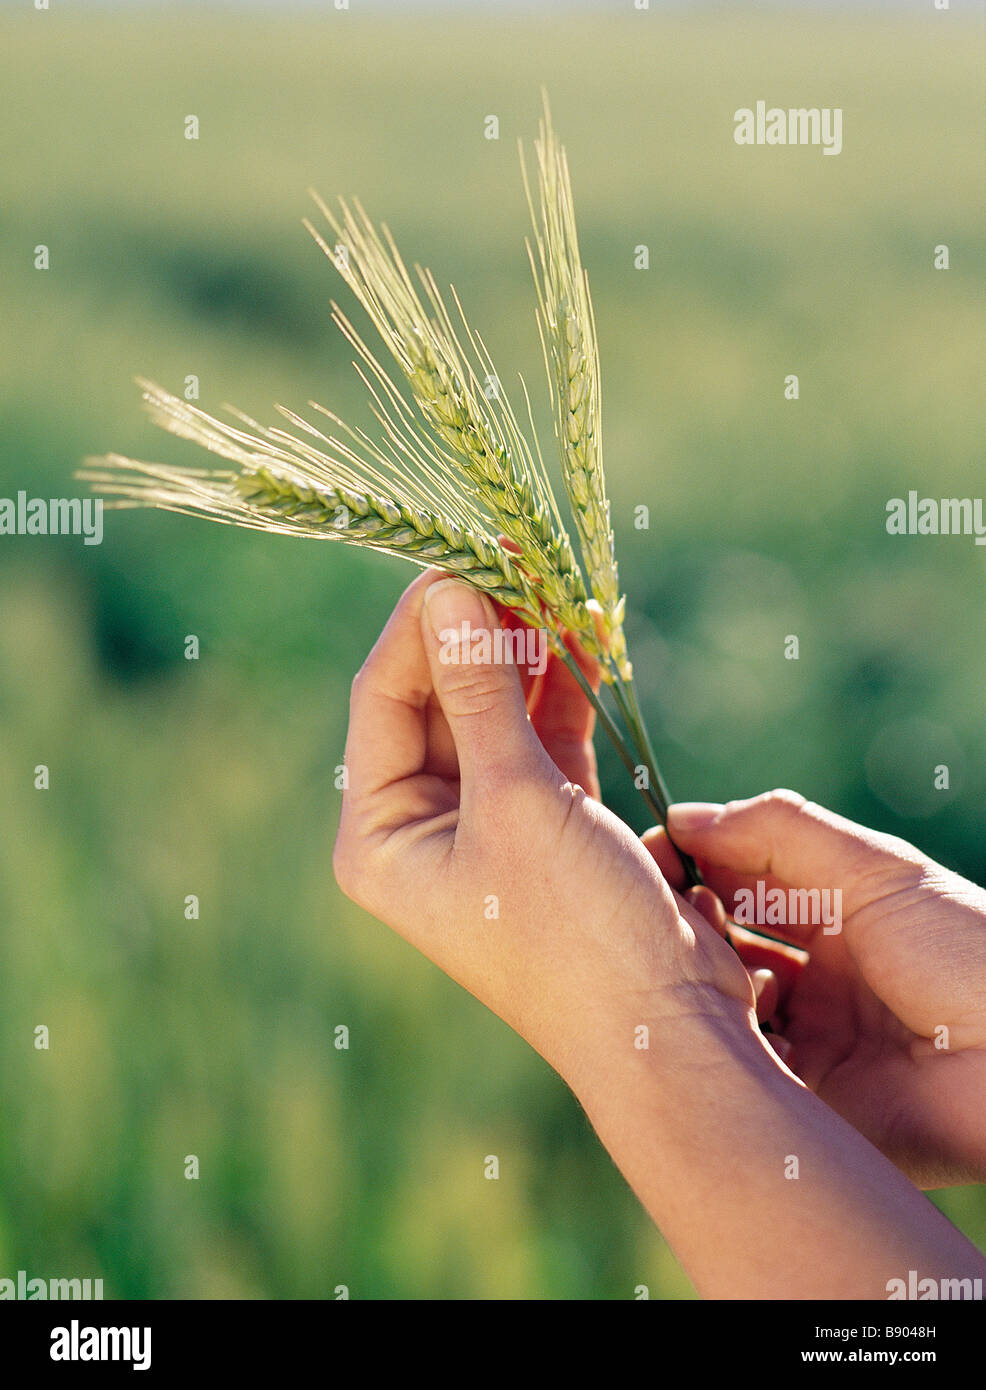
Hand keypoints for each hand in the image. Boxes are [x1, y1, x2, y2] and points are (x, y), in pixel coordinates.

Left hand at [332, 570, 754, 1085]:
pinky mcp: (548, 823)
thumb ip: (481, 690)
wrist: (667, 1028)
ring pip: (496, 711)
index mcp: (381, 836)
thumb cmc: (577, 931)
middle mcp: (422, 827)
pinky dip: (563, 691)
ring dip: (526, 650)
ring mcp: (486, 823)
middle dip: (481, 627)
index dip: (422, 623)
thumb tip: (448, 590)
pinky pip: (543, 738)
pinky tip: (584, 633)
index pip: (384, 697)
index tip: (465, 558)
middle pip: (440, 696)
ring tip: (554, 580)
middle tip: (519, 558)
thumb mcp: (520, 800)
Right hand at [650, 790, 985, 1187]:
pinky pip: (747, 1071)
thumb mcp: (875, 869)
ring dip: (708, 980)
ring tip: (707, 962)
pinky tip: (743, 1017)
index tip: (652, 854)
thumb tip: (683, 816)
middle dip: (692, 923)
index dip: (696, 865)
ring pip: (724, 1007)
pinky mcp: (812, 1104)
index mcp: (836, 919)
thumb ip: (778, 831)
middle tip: (675, 910)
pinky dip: (733, 1042)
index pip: (742, 883)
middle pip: (724, 945)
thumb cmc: (966, 950)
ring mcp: (813, 1042)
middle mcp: (818, 980)